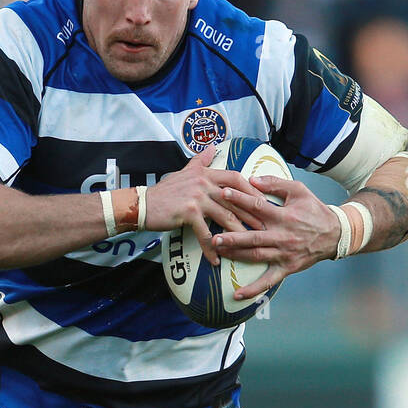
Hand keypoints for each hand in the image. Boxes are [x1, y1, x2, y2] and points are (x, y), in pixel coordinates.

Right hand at [144, 146, 265, 264]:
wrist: (143, 204)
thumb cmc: (164, 192)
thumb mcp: (184, 172)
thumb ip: (200, 161)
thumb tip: (212, 147)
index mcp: (205, 173)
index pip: (235, 178)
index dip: (251, 190)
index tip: (262, 201)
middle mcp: (203, 183)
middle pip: (235, 199)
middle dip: (251, 214)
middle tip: (264, 226)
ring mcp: (197, 197)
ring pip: (225, 217)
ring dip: (237, 233)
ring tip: (248, 244)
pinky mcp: (189, 212)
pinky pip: (205, 233)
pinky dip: (212, 248)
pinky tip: (217, 260)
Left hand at [211, 175, 339, 298]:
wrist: (335, 234)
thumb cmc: (314, 210)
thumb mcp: (299, 191)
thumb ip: (275, 183)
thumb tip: (252, 180)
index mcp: (284, 216)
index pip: (257, 206)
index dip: (239, 199)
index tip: (222, 194)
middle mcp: (282, 236)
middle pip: (253, 237)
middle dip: (232, 237)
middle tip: (214, 237)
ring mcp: (283, 254)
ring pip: (256, 256)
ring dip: (236, 256)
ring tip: (218, 253)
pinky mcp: (286, 268)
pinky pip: (268, 281)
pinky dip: (253, 289)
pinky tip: (237, 295)